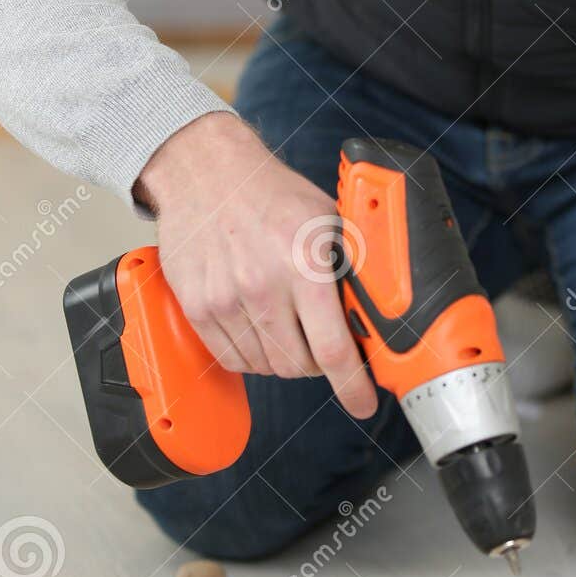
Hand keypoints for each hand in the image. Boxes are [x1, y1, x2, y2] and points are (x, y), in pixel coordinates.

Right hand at [134, 111, 377, 417]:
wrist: (206, 172)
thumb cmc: (271, 194)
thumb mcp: (328, 219)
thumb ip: (351, 267)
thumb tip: (379, 311)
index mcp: (303, 265)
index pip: (332, 349)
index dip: (353, 387)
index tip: (363, 404)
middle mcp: (262, 287)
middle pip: (298, 366)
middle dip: (318, 363)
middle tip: (322, 344)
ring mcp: (224, 300)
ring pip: (266, 366)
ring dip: (284, 359)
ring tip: (288, 327)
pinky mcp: (195, 307)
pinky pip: (232, 359)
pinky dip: (252, 356)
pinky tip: (260, 330)